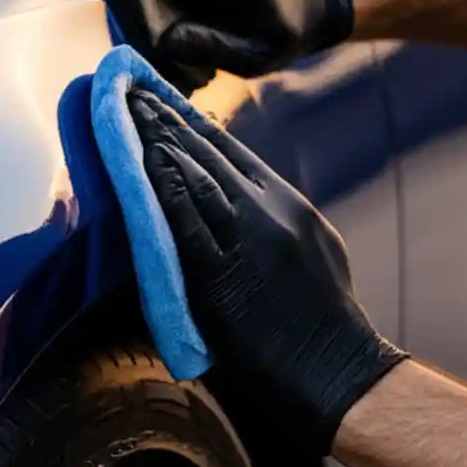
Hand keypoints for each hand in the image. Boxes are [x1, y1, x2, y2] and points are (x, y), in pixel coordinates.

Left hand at [128, 90, 404, 452]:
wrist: (336, 373)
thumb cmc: (323, 323)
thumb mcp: (315, 253)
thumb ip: (279, 223)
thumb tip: (244, 201)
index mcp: (291, 206)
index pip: (234, 154)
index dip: (194, 126)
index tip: (165, 102)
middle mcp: (271, 213)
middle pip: (210, 156)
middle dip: (168, 123)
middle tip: (134, 94)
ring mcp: (249, 242)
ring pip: (199, 179)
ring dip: (161, 144)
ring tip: (130, 115)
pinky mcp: (225, 276)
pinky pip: (187, 224)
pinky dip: (165, 190)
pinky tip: (145, 164)